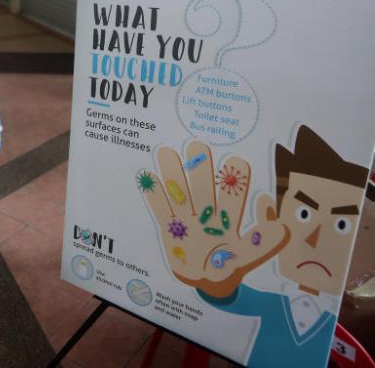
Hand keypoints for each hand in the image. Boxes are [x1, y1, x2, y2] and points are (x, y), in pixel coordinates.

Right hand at [140, 141, 288, 297]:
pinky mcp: (169, 228)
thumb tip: (281, 228)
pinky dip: (154, 196)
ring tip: (166, 152)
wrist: (205, 282)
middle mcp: (206, 213)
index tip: (236, 161)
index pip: (232, 195)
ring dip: (172, 174)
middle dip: (200, 168)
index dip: (234, 179)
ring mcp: (186, 219)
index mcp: (227, 218)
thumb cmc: (228, 266)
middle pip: (203, 188)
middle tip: (197, 146)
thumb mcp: (247, 257)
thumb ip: (260, 244)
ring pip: (179, 193)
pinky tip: (148, 179)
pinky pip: (160, 210)